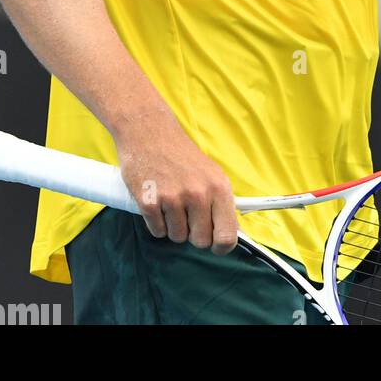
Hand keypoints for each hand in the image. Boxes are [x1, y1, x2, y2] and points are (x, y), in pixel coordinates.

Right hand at [115, 112, 238, 252]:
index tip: (215, 245)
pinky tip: (157, 201)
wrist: (150, 133)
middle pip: (200, 241)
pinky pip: (157, 232)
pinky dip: (156, 222)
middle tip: (187, 214)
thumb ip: (221, 203)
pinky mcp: (149, 201)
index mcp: (219, 188)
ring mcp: (173, 198)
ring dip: (173, 226)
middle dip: (193, 234)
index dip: (221, 246)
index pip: (227, 236)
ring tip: (171, 202)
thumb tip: (231, 234)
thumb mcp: (212, 174)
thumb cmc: (182, 157)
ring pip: (177, 237)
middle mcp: (198, 194)